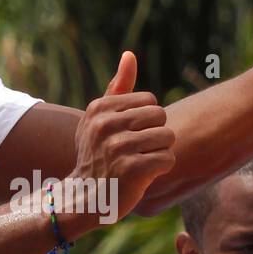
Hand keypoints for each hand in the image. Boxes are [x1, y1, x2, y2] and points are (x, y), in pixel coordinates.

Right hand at [63, 51, 174, 231]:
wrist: (84, 199)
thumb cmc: (97, 156)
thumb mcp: (99, 120)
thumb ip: (117, 88)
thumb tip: (130, 54)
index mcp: (99, 109)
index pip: (150, 101)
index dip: (147, 120)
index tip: (129, 136)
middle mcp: (106, 125)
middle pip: (160, 117)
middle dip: (156, 136)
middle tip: (137, 152)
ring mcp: (118, 147)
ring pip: (167, 138)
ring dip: (160, 153)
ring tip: (140, 163)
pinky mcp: (132, 169)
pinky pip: (168, 159)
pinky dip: (161, 169)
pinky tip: (144, 176)